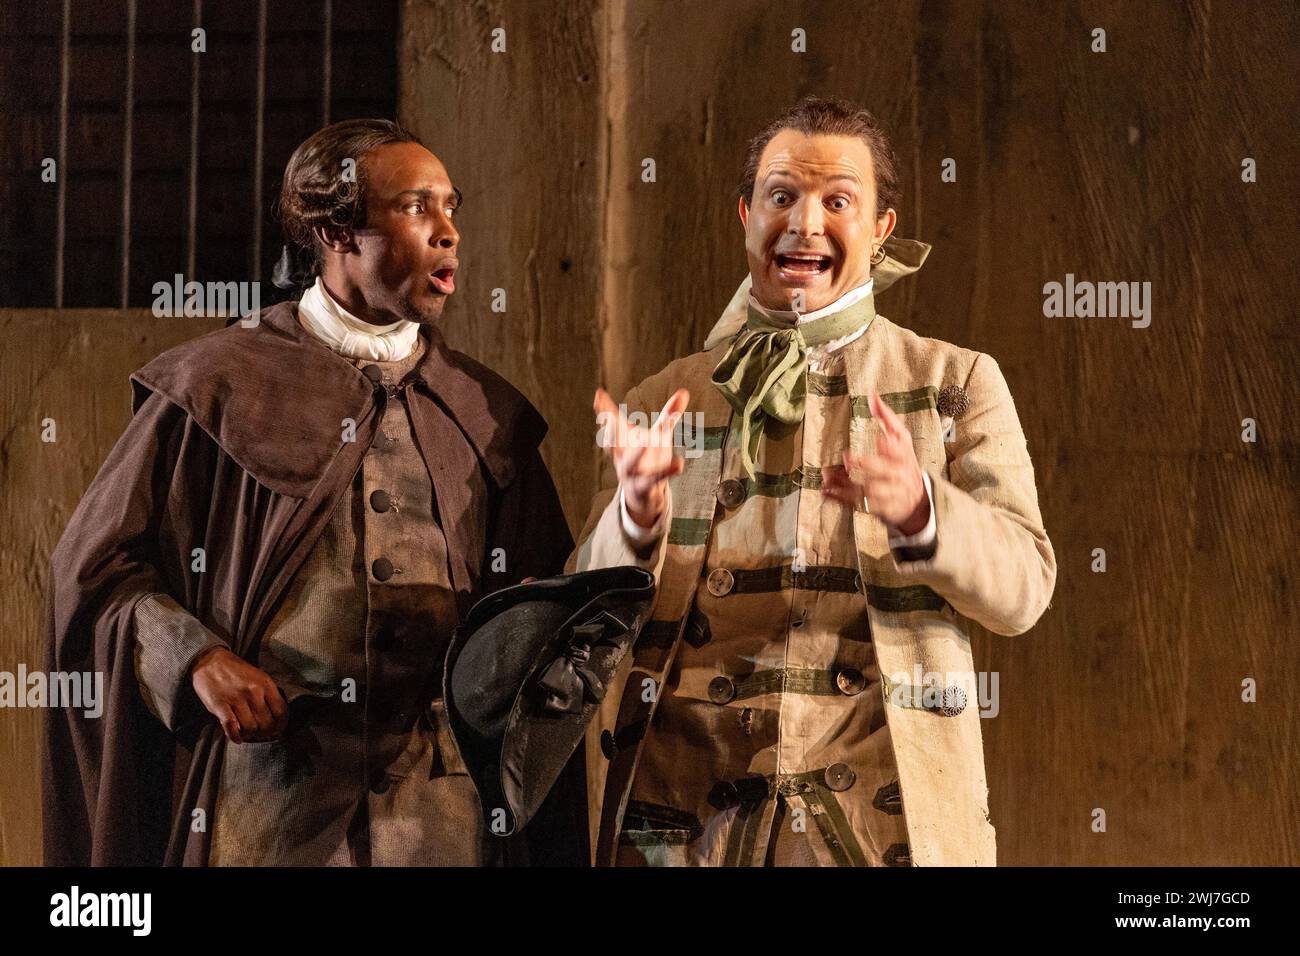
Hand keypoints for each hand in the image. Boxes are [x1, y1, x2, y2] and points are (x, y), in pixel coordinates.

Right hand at [191, 646, 288, 743]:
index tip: (277, 730)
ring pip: (250, 728)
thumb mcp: (258, 677)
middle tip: (261, 734)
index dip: (280, 726)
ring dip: (250, 735)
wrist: (210, 660)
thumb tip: (276, 719)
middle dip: (265, 733)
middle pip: (266, 723)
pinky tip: (237, 737)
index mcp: (266, 684)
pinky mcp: (220, 705)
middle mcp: (253, 691)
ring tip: (248, 734)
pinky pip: (231, 727)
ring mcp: (236, 698)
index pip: (281, 712)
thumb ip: (267, 695)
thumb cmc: (236, 672)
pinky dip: (235, 736)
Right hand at [593, 387, 689, 528]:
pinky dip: (667, 472)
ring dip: (635, 454)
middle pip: (612, 446)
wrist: (644, 494)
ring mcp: (631, 473)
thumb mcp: (660, 435)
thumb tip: (684, 391)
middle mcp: (622, 457)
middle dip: (610, 433)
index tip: (599, 395)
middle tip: (609, 418)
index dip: (605, 411)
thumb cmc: (649, 458)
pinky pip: (654, 480)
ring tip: (644, 442)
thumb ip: (669, 415)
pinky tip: (680, 464)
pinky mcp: (645, 487)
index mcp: (622, 443)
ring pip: (629, 464)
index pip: (612, 425)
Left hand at [822, 391, 928, 532]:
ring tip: (827, 476)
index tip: (881, 440)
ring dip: (846, 485)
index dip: (891, 448)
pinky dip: (840, 499)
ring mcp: (889, 495)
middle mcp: (898, 477)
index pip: (901, 452)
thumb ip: (887, 418)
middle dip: (868, 465)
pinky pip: (858, 504)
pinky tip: (825, 492)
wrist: (917, 501)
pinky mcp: (878, 509)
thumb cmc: (904, 463)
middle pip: (885, 472)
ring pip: (868, 491)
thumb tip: (872, 395)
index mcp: (904, 457)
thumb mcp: (902, 441)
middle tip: (848, 457)